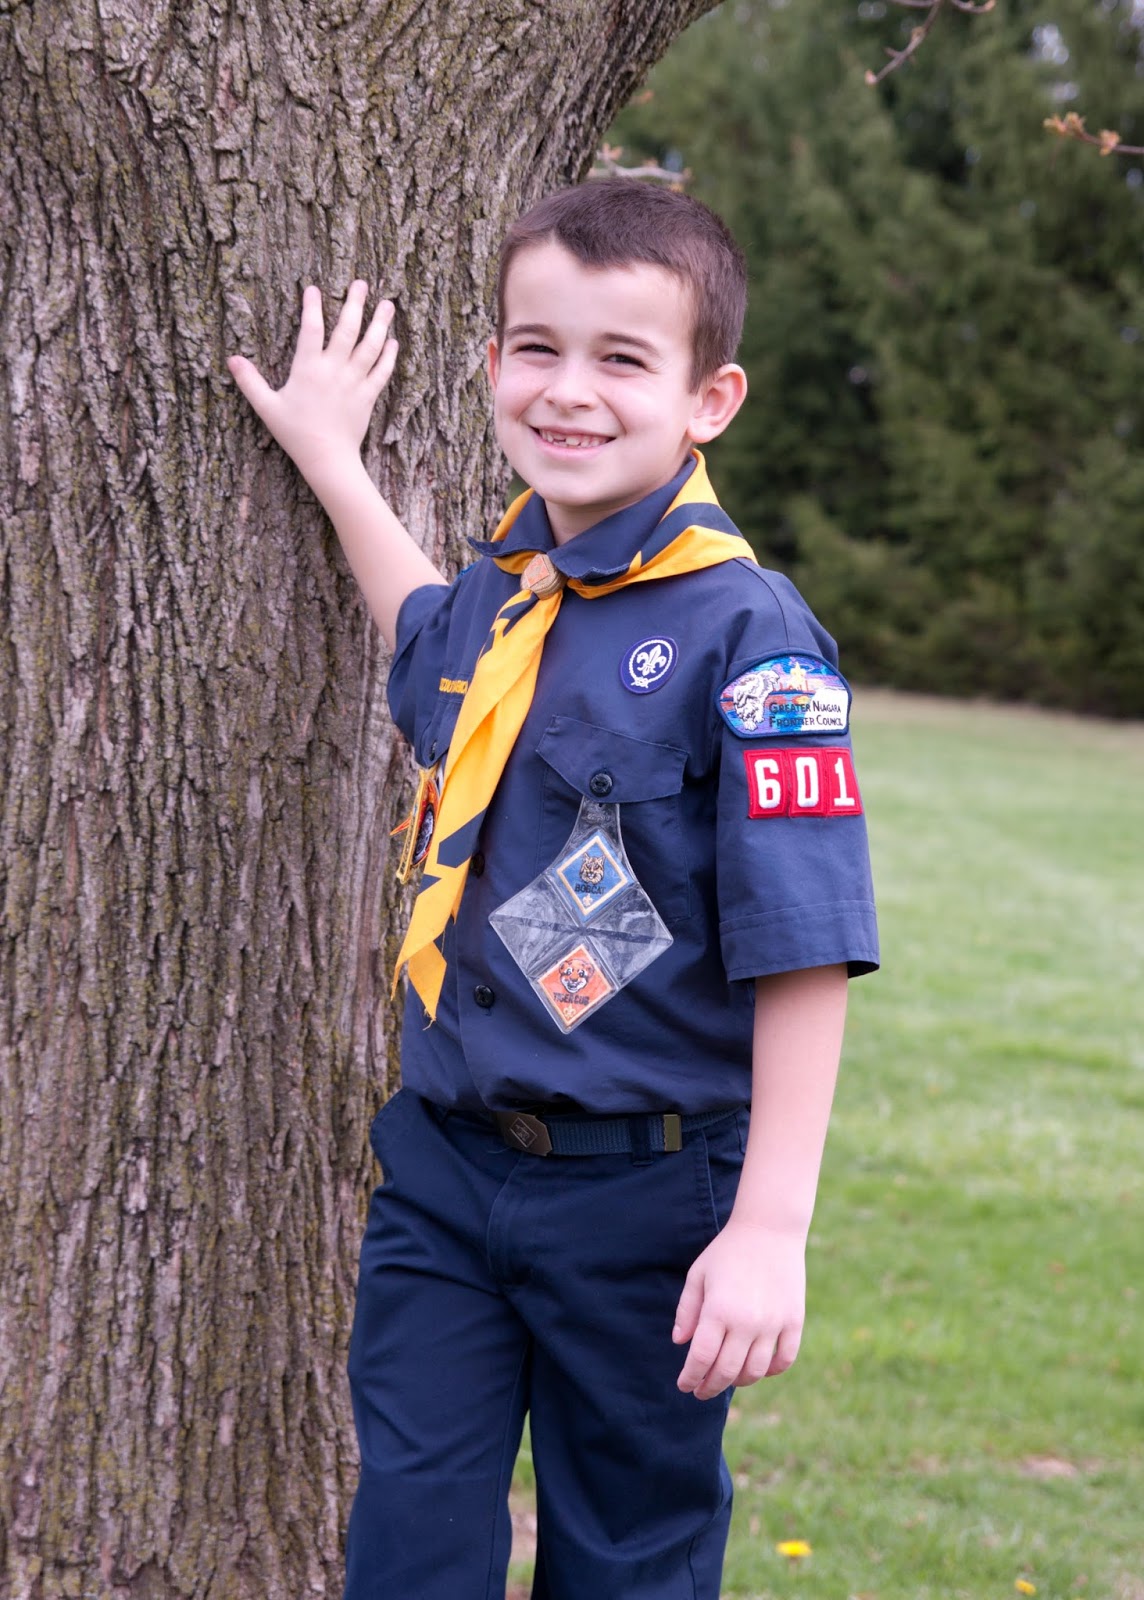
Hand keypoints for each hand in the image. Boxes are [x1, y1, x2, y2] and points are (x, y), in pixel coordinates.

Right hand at [227, 281, 398, 487]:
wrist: (327, 459)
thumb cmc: (295, 434)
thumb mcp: (267, 407)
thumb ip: (250, 382)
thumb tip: (231, 359)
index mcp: (308, 369)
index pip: (311, 328)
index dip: (312, 306)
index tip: (313, 288)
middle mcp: (333, 370)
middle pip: (347, 329)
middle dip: (355, 303)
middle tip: (361, 282)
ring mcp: (354, 382)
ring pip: (370, 346)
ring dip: (380, 323)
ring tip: (387, 304)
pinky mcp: (368, 396)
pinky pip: (382, 371)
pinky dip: (389, 355)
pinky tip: (393, 340)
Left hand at [673, 1218, 805, 1400]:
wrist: (769, 1229)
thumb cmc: (728, 1251)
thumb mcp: (698, 1275)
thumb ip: (687, 1310)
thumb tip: (680, 1343)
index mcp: (719, 1309)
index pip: (701, 1358)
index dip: (690, 1377)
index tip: (684, 1385)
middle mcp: (747, 1321)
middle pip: (727, 1371)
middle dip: (710, 1386)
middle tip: (701, 1390)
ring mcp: (774, 1323)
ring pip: (756, 1371)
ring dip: (738, 1381)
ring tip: (727, 1378)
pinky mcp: (794, 1321)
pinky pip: (785, 1359)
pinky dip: (771, 1371)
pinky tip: (758, 1368)